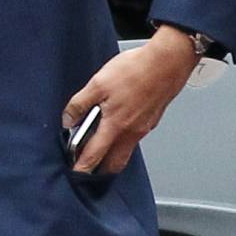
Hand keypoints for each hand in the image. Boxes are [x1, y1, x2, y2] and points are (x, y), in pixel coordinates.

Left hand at [62, 27, 197, 174]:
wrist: (167, 62)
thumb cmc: (136, 70)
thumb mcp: (98, 83)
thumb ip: (80, 104)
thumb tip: (67, 119)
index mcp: (115, 126)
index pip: (94, 156)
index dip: (82, 168)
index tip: (75, 173)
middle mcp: (131, 132)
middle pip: (114, 163)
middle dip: (100, 170)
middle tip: (88, 167)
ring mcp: (143, 128)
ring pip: (125, 151)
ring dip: (112, 154)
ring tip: (99, 145)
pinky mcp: (151, 120)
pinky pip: (135, 139)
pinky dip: (123, 140)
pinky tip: (117, 126)